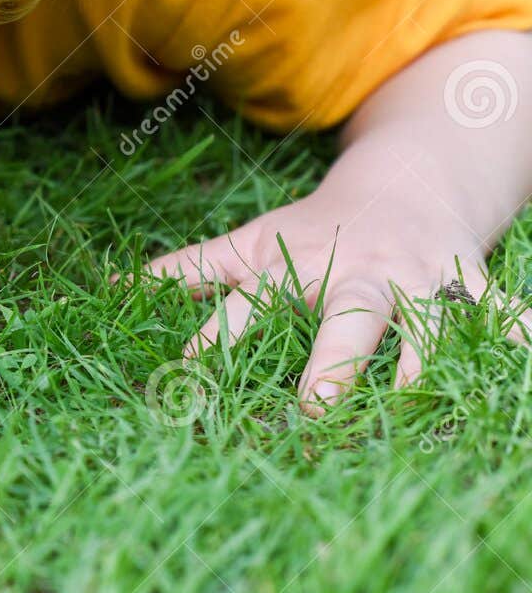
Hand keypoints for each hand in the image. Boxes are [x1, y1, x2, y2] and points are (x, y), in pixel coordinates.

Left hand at [144, 152, 523, 411]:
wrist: (404, 182)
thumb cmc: (312, 231)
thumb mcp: (246, 247)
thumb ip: (184, 272)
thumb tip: (103, 290)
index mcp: (296, 275)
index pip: (247, 310)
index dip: (214, 340)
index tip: (183, 377)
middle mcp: (358, 278)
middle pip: (346, 321)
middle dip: (332, 362)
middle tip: (313, 409)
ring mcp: (418, 280)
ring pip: (430, 322)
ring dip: (428, 361)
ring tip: (422, 400)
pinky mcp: (469, 284)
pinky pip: (501, 313)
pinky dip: (518, 336)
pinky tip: (527, 368)